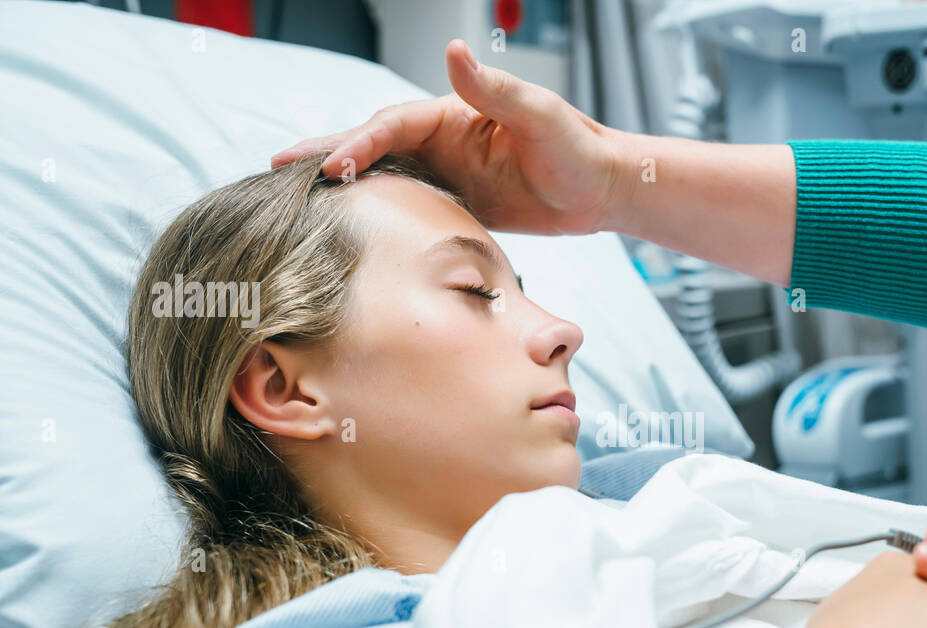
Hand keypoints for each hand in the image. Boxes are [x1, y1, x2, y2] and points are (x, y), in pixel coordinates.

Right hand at [271, 39, 626, 234]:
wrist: (599, 187)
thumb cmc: (576, 147)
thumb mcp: (538, 115)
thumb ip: (495, 90)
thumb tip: (454, 50)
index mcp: (452, 114)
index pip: (393, 125)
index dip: (360, 143)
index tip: (333, 167)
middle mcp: (440, 139)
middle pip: (372, 143)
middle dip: (324, 153)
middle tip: (275, 166)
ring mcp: (444, 170)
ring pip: (381, 174)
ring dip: (340, 183)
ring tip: (294, 195)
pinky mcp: (454, 201)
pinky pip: (404, 204)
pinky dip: (372, 210)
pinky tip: (345, 225)